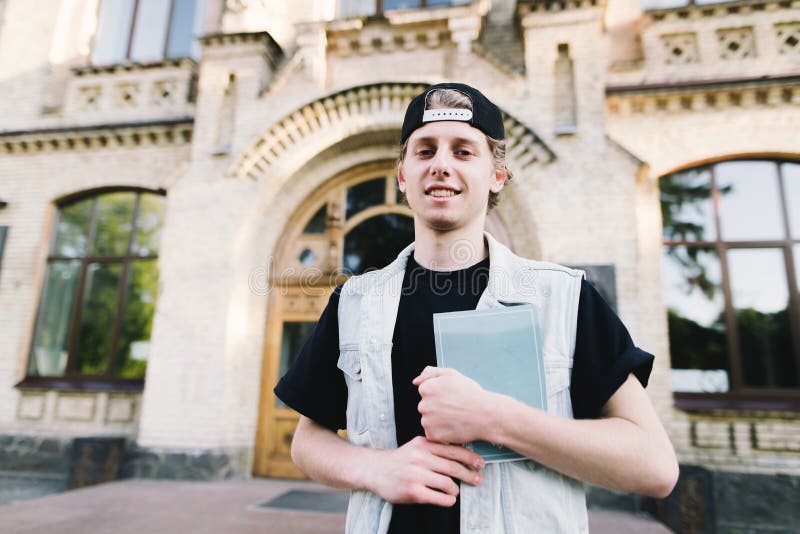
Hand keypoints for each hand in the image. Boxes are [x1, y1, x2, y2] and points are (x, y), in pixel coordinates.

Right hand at [364, 436, 483, 506]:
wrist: (376, 470)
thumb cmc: (400, 460)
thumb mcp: (417, 446)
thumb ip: (436, 447)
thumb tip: (463, 453)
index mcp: (424, 444)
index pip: (453, 450)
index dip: (470, 458)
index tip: (480, 464)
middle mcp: (420, 457)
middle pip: (453, 467)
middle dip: (469, 474)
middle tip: (477, 479)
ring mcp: (416, 475)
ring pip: (448, 483)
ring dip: (456, 489)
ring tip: (455, 490)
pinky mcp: (413, 491)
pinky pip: (439, 497)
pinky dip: (448, 499)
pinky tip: (449, 499)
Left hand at [413, 366, 494, 444]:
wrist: (485, 415)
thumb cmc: (471, 394)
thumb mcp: (452, 374)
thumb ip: (431, 373)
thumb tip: (415, 381)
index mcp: (427, 388)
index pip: (425, 391)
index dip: (438, 394)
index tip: (450, 397)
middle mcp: (424, 405)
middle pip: (425, 406)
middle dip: (436, 407)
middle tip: (454, 408)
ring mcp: (427, 421)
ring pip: (428, 420)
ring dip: (437, 420)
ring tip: (454, 418)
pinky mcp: (433, 435)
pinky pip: (432, 433)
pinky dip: (440, 432)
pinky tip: (452, 427)